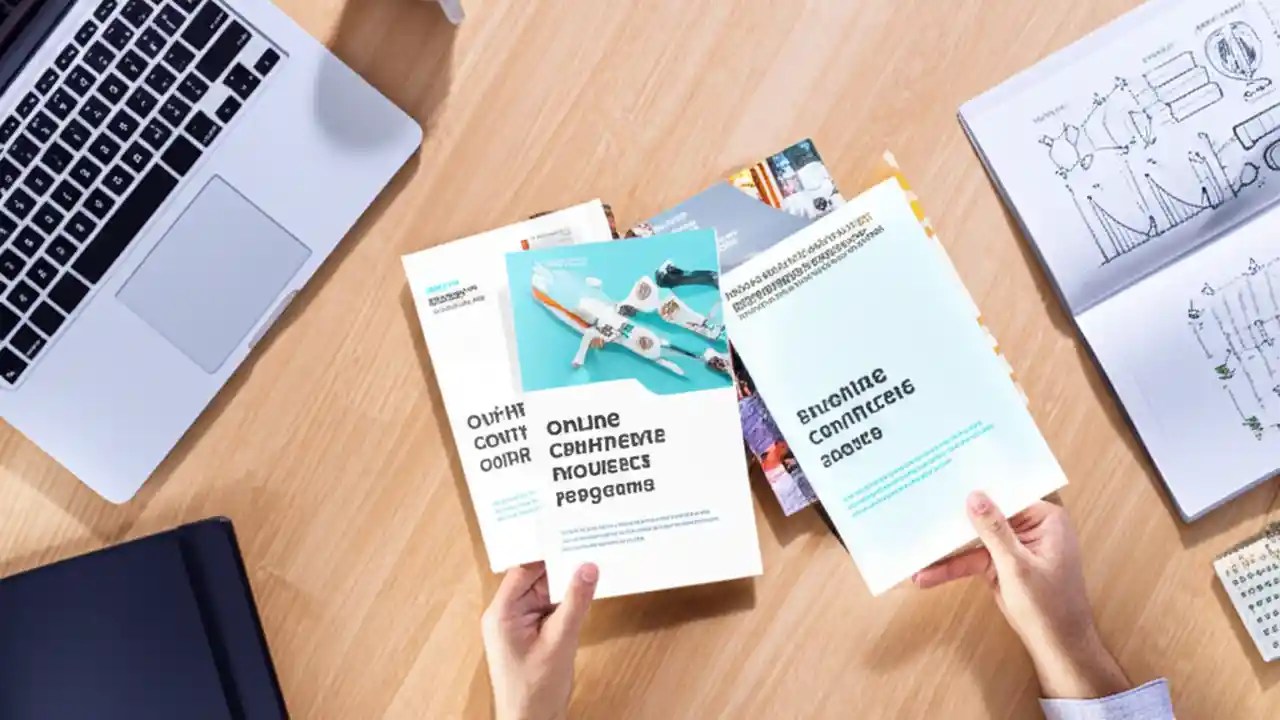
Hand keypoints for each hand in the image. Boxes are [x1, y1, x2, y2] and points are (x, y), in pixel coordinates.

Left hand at [482, 562, 598, 719]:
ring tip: (591, 568)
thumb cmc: (535, 691)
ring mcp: (518, 626)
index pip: (523, 570)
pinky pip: (548, 609)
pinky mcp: (530, 635)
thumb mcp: (560, 641)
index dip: (547, 554)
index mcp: (502, 613)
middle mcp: (506, 615)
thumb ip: (575, 602)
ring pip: (544, 593)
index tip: (571, 538)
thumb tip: (588, 568)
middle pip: (535, 579)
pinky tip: (584, 596)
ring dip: (565, 587)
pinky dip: (565, 604)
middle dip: (561, 569)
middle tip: (589, 549)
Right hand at [914, 492, 1130, 699]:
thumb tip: (974, 496)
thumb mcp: (1017, 566)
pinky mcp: (1002, 564)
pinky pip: (973, 559)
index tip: (945, 485)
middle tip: (922, 513)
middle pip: (987, 518)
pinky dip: (953, 567)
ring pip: (975, 542)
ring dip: (948, 552)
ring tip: (918, 556)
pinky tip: (928, 574)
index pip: (1005, 498)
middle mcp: (1031, 528)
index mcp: (1046, 519)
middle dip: (955, 522)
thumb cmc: (1050, 606)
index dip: (976, 492)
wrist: (1059, 647)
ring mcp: (1015, 547)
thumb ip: (994, 530)